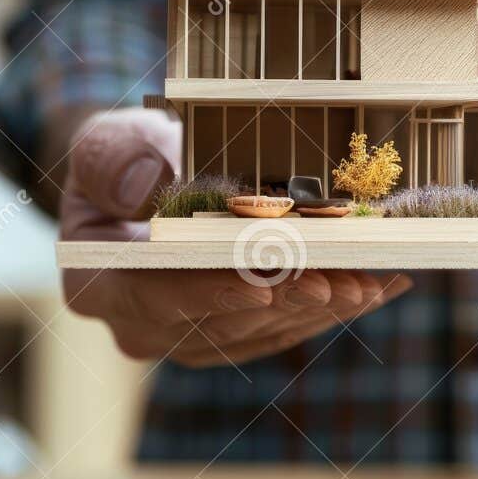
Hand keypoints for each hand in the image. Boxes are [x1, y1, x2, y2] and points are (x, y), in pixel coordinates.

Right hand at [59, 109, 412, 365]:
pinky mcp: (234, 336)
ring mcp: (191, 337)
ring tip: (372, 281)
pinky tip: (379, 285)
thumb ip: (114, 159)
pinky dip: (333, 306)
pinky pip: (287, 327)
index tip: (260, 288)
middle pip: (221, 321)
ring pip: (262, 331)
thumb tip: (145, 187)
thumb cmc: (126, 157)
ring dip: (320, 308)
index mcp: (98, 283)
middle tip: (342, 282)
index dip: (208, 295)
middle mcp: (143, 326)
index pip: (150, 296)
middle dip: (286, 301)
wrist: (145, 183)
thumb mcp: (107, 141)